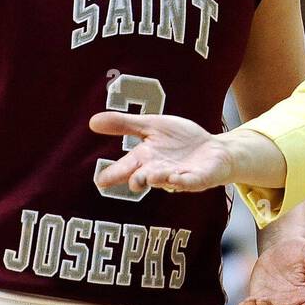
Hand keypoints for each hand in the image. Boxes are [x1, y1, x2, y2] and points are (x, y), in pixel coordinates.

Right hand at [89, 112, 233, 193]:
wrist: (213, 148)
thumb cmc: (180, 140)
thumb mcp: (151, 126)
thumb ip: (124, 124)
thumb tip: (91, 121)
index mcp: (145, 158)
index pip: (125, 167)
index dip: (114, 174)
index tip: (101, 180)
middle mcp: (158, 171)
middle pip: (143, 178)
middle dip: (137, 180)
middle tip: (132, 180)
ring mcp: (178, 177)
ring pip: (165, 181)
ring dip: (159, 179)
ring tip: (153, 176)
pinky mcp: (197, 179)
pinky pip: (189, 182)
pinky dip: (182, 181)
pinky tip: (176, 177)